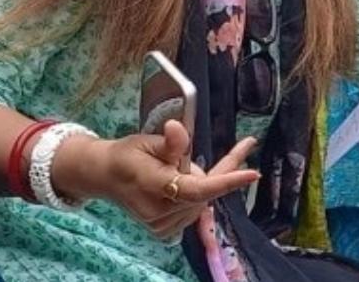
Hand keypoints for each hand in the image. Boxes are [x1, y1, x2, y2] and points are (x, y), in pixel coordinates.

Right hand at [53, 120, 258, 240]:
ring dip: (202, 182)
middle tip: (239, 146)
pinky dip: (196, 194)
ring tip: (180, 168)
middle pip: (205, 191)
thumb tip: (178, 128)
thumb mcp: (146, 141)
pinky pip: (195, 209)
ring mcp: (161, 224)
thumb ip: (170, 142)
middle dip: (215, 171)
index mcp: (153, 185)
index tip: (253, 174)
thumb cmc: (128, 155)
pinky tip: (182, 182)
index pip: (196, 188)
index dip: (226, 181)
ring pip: (202, 200)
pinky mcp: (165, 230)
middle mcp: (159, 211)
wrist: (105, 176)